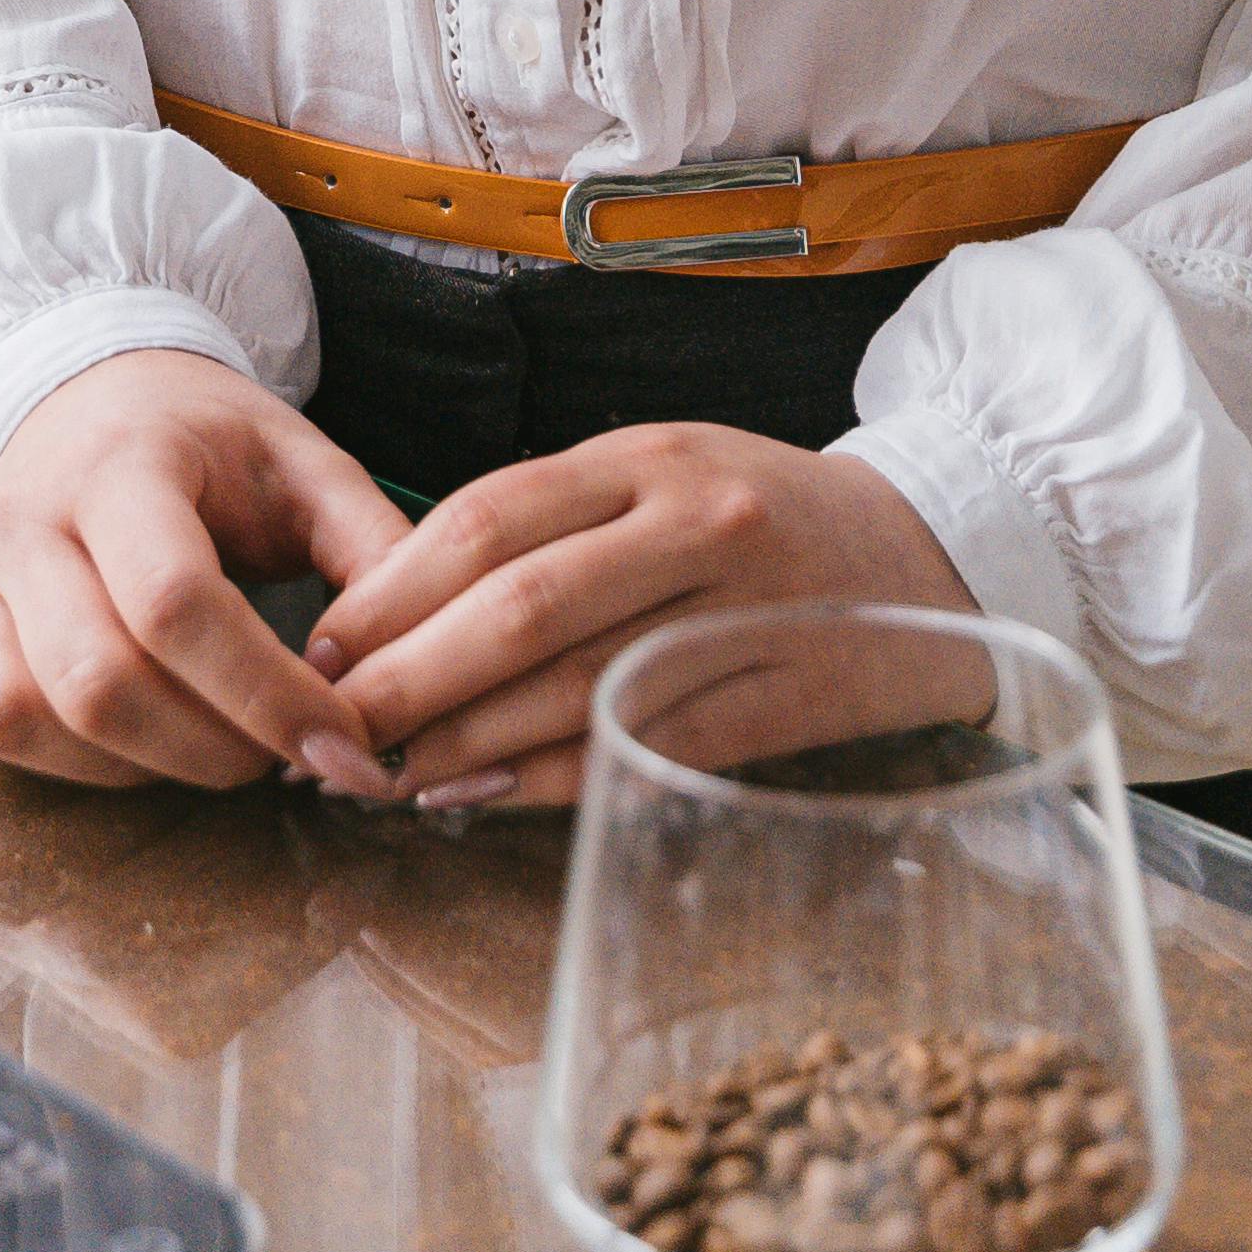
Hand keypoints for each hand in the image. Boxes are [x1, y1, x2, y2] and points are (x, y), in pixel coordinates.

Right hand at [0, 351, 414, 796]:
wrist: (85, 399)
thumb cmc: (207, 447)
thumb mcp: (303, 464)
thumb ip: (373, 546)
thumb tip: (422, 657)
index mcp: (121, 461)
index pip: (176, 602)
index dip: (266, 694)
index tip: (347, 746)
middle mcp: (18, 513)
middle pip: (98, 679)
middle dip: (212, 747)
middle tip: (284, 754)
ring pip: (30, 717)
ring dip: (142, 765)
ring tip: (214, 743)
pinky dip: (73, 762)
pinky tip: (137, 737)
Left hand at [302, 421, 979, 814]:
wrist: (929, 554)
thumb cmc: (763, 518)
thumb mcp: (664, 473)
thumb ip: (555, 525)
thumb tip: (408, 610)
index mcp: (651, 455)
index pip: (491, 517)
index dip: (392, 586)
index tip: (323, 641)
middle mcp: (694, 523)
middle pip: (520, 605)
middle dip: (408, 673)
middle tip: (333, 722)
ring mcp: (740, 614)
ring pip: (572, 686)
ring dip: (464, 740)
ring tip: (388, 772)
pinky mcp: (775, 700)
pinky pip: (637, 748)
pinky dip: (547, 780)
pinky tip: (481, 796)